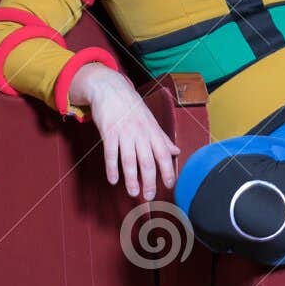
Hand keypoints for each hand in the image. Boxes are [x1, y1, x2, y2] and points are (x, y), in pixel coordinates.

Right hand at [69, 62, 179, 199]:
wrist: (110, 89)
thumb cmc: (132, 107)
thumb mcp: (151, 121)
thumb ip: (163, 138)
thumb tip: (177, 151)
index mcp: (153, 131)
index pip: (164, 154)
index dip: (168, 170)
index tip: (170, 185)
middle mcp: (140, 133)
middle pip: (147, 161)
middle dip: (149, 181)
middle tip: (149, 196)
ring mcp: (124, 133)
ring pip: (129, 160)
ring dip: (131, 178)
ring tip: (134, 193)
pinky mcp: (108, 132)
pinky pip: (110, 153)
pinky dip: (112, 168)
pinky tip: (113, 180)